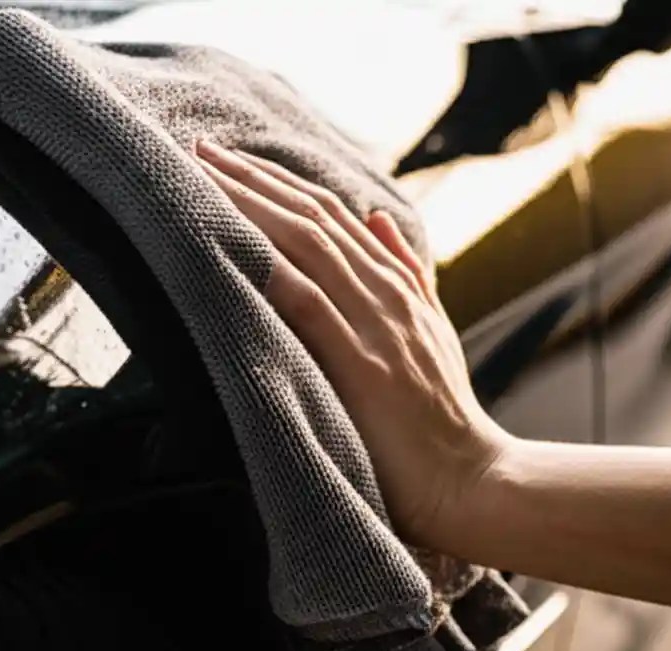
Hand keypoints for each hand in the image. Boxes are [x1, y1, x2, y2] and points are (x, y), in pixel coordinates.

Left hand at [195, 139, 509, 548]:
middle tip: (197, 148)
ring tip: (199, 177)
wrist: (472, 481)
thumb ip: (407, 275)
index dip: (277, 181)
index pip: (330, 214)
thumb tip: (376, 216)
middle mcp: (385, 294)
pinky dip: (270, 270)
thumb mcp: (431, 332)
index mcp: (396, 286)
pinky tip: (231, 243)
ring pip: (307, 245)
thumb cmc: (443, 420)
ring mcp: (376, 327)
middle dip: (251, 178)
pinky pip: (310, 306)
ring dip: (249, 205)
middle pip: (311, 216)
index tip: (228, 158)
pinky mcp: (363, 367)